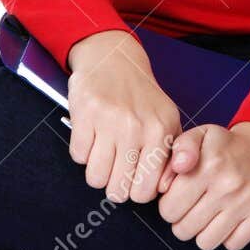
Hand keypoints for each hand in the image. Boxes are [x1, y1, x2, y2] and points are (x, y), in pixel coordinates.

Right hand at [67, 29, 181, 204]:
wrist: (114, 58)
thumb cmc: (142, 96)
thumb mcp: (167, 120)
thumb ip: (171, 156)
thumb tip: (165, 189)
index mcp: (161, 132)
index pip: (145, 192)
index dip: (135, 191)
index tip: (132, 179)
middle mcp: (137, 128)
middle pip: (117, 191)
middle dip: (114, 185)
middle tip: (115, 168)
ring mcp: (110, 121)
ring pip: (95, 177)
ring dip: (96, 170)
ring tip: (103, 151)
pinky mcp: (85, 114)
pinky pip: (78, 156)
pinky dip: (82, 151)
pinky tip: (92, 135)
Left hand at [157, 121, 249, 249]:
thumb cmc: (227, 146)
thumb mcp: (200, 135)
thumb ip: (179, 148)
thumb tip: (173, 172)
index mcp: (207, 165)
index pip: (169, 209)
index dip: (169, 206)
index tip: (178, 199)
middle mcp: (226, 185)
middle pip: (185, 229)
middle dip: (182, 222)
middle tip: (191, 209)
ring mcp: (246, 202)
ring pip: (206, 242)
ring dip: (203, 233)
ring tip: (207, 217)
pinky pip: (233, 244)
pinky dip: (227, 237)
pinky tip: (228, 221)